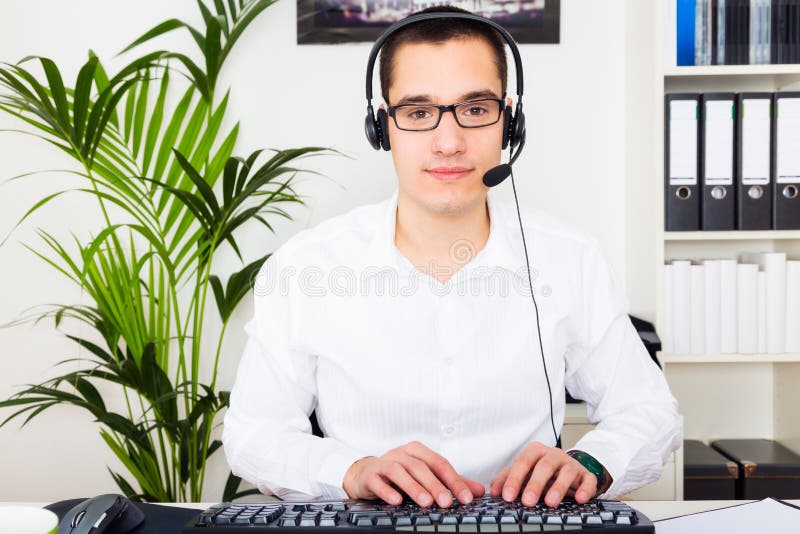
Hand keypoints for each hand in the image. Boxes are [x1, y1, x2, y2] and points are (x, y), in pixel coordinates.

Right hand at [342, 441, 485, 506]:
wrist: (367, 474)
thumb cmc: (401, 474)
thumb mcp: (427, 475)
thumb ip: (451, 482)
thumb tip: (478, 491)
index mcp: (418, 451)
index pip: (440, 463)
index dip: (454, 480)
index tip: (466, 497)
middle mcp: (402, 453)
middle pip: (420, 467)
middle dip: (435, 485)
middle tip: (447, 502)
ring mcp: (384, 462)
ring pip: (399, 472)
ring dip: (414, 487)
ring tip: (426, 502)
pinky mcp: (370, 475)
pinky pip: (379, 481)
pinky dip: (388, 491)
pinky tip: (397, 501)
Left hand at [490, 442, 598, 506]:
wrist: (569, 468)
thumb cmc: (543, 471)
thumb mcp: (524, 472)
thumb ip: (507, 479)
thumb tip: (494, 490)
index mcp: (535, 452)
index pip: (522, 462)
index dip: (514, 479)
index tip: (507, 496)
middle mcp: (553, 455)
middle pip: (544, 466)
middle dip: (535, 484)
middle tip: (527, 501)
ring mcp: (571, 464)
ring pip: (566, 472)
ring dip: (558, 487)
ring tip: (550, 502)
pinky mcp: (586, 475)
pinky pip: (588, 480)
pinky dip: (584, 489)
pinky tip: (579, 499)